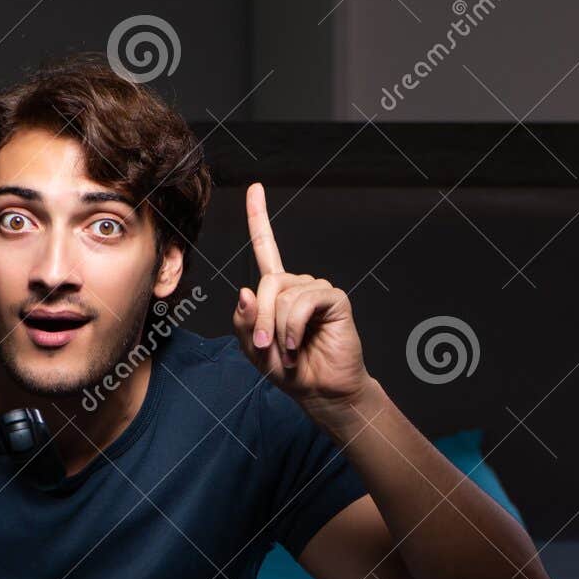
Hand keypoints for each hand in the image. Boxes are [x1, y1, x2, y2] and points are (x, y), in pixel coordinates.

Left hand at [231, 183, 369, 411]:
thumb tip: (244, 290)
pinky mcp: (334, 299)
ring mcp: (316, 290)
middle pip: (267, 282)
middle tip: (266, 347)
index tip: (255, 188)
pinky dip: (294, 327)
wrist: (321, 391)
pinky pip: (304, 302)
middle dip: (260, 317)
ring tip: (289, 350)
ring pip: (283, 296)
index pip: (266, 248)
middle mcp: (298, 284)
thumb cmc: (290, 371)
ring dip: (279, 329)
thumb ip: (243, 322)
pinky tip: (299, 344)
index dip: (258, 218)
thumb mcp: (254, 350)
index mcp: (278, 291)